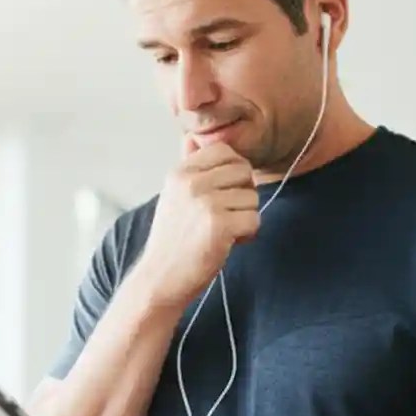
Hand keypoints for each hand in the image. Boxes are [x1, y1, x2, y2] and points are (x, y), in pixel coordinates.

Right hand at [136, 139, 258, 307]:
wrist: (161, 277)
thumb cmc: (172, 239)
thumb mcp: (173, 195)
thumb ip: (187, 165)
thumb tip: (192, 137)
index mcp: (180, 172)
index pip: (224, 150)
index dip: (233, 171)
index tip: (224, 193)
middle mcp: (191, 183)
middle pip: (244, 171)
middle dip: (243, 194)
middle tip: (227, 215)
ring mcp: (205, 203)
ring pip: (252, 197)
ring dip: (245, 217)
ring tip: (223, 232)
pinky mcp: (220, 225)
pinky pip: (254, 220)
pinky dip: (247, 235)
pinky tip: (229, 243)